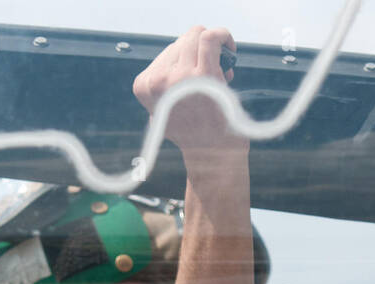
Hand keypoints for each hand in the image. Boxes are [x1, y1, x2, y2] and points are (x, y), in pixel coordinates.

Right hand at [132, 25, 246, 162]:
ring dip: (212, 47)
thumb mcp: (162, 110)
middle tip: (211, 77)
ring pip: (196, 36)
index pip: (167, 52)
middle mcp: (158, 81)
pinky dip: (223, 36)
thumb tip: (175, 58)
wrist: (212, 154)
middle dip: (199, 54)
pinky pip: (209, 37)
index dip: (186, 59)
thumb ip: (163, 85)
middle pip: (182, 41)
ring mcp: (180, 77)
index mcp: (144, 86)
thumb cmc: (193, 131)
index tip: (196, 74)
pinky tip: (230, 48)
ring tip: (221, 69)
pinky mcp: (204, 75)